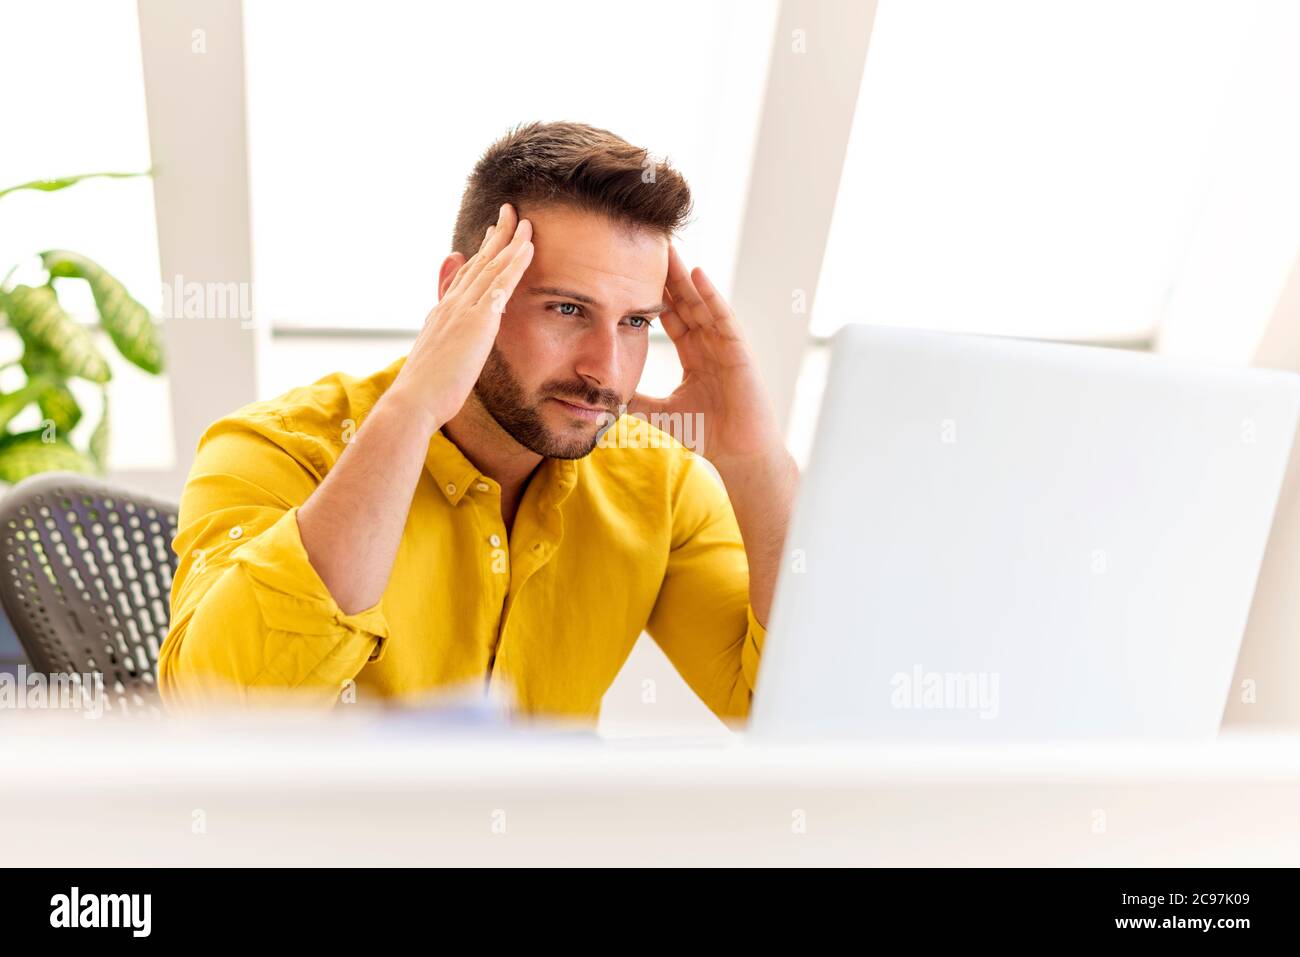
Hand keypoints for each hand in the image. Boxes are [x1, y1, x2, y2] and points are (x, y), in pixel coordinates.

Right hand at [389, 203, 533, 427]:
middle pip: (479, 263)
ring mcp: (463, 309)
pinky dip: (515, 263)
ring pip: (491, 266)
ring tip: (526, 221)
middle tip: (509, 213)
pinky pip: (501, 284)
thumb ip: (443, 342)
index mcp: (442, 314)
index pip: (465, 277)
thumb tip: (447, 335)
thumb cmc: (425, 391)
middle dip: (497, 236)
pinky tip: (528, 247)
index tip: (492, 236)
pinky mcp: (477, 320)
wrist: (415, 400)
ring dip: (510, 241)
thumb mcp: (435, 360)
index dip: (481, 255)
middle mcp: (451, 305)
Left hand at [629, 244, 785, 468]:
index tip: (633, 272)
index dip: (654, 295)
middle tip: (648, 246)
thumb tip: (607, 398)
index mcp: (695, 355)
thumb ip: (640, 402)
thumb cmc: (709, 434)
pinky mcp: (738, 350)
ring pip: (702, 302)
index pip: (672, 317)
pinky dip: (711, 295)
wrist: (739, 453)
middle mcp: (710, 344)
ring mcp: (725, 344)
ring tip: (668, 249)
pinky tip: (697, 274)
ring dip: (686, 276)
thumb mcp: (664, 413)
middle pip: (686, 302)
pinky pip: (722, 316)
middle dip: (668, 276)